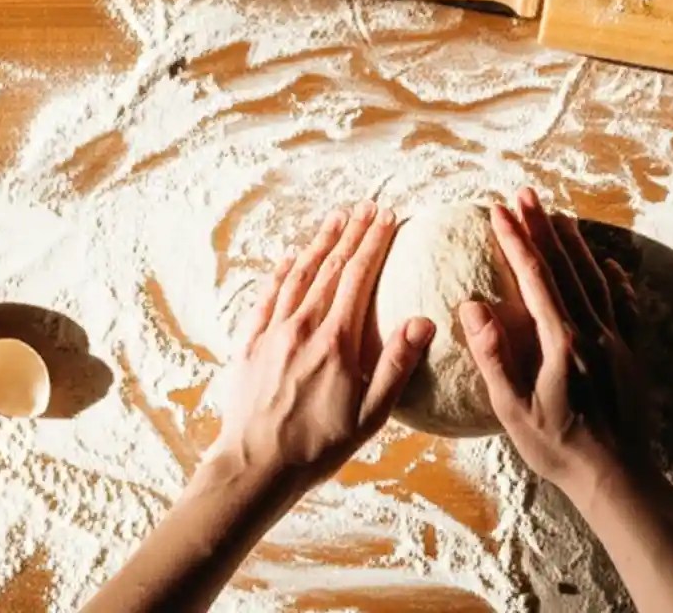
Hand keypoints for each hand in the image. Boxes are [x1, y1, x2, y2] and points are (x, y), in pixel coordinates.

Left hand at [211, 201, 434, 487]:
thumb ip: (396, 365)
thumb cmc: (319, 447)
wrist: (256, 467)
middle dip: (351, 233)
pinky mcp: (249, 345)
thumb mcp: (370, 415)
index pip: (358, 278)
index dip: (374, 243)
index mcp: (336, 342)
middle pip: (330, 267)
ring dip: (318, 243)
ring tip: (335, 218)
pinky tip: (288, 259)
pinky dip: (280, 272)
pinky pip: (266, 297)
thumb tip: (423, 321)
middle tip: (367, 205)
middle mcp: (302, 328)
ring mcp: (272, 333)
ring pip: (297, 275)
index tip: (387, 218)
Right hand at [460, 188, 641, 494]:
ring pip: (595, 278)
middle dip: (541, 227)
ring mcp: (616, 340)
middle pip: (564, 267)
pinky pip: (624, 305)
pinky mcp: (631, 354)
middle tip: (524, 193)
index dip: (516, 240)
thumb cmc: (558, 448)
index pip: (535, 277)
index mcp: (561, 342)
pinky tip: (607, 264)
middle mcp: (592, 332)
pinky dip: (613, 279)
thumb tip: (472, 307)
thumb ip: (493, 356)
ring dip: (574, 244)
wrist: (617, 476)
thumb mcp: (513, 409)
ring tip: (558, 215)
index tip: (498, 211)